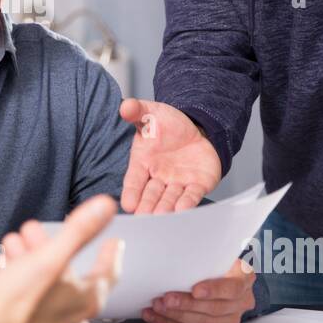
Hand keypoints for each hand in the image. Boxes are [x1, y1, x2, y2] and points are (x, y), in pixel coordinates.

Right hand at [0, 195, 122, 322]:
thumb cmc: (15, 308)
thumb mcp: (48, 259)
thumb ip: (79, 231)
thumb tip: (104, 208)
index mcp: (86, 299)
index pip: (108, 272)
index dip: (110, 254)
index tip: (113, 243)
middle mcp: (75, 318)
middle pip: (72, 275)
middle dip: (53, 248)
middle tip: (37, 234)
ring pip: (50, 288)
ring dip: (33, 263)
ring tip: (13, 248)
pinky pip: (33, 304)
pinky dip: (23, 285)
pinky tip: (7, 275)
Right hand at [119, 98, 223, 213]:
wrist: (197, 128)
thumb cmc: (169, 124)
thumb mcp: (152, 113)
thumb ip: (137, 111)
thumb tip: (125, 106)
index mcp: (143, 163)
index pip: (134, 180)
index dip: (131, 192)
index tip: (127, 204)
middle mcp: (158, 177)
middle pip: (151, 194)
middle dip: (147, 205)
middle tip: (143, 217)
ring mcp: (178, 183)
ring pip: (170, 198)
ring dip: (166, 208)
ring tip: (162, 215)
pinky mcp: (197, 185)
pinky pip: (192, 195)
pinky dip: (187, 203)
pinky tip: (183, 210)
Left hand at [141, 258, 255, 322]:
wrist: (223, 276)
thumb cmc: (216, 261)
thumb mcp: (216, 251)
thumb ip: (204, 251)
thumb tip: (175, 240)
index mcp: (245, 278)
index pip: (232, 288)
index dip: (214, 290)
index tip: (195, 290)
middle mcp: (242, 302)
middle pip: (215, 308)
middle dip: (187, 304)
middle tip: (167, 298)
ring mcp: (230, 319)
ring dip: (176, 315)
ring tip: (158, 306)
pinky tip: (156, 315)